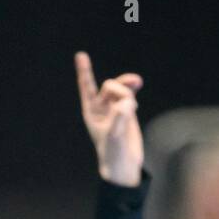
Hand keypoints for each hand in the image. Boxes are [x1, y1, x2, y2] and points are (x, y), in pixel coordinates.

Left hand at [75, 51, 143, 187]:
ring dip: (128, 86)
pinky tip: (137, 83)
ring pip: (120, 87)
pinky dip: (132, 87)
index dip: (84, 72)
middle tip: (129, 104)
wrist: (123, 163)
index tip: (81, 55)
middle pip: (109, 86)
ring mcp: (114, 107)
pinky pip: (129, 92)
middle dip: (119, 89)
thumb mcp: (114, 136)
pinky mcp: (127, 109)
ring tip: (137, 85)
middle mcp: (101, 107)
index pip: (87, 88)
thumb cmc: (113, 152)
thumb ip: (120, 118)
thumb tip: (126, 103)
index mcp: (91, 112)